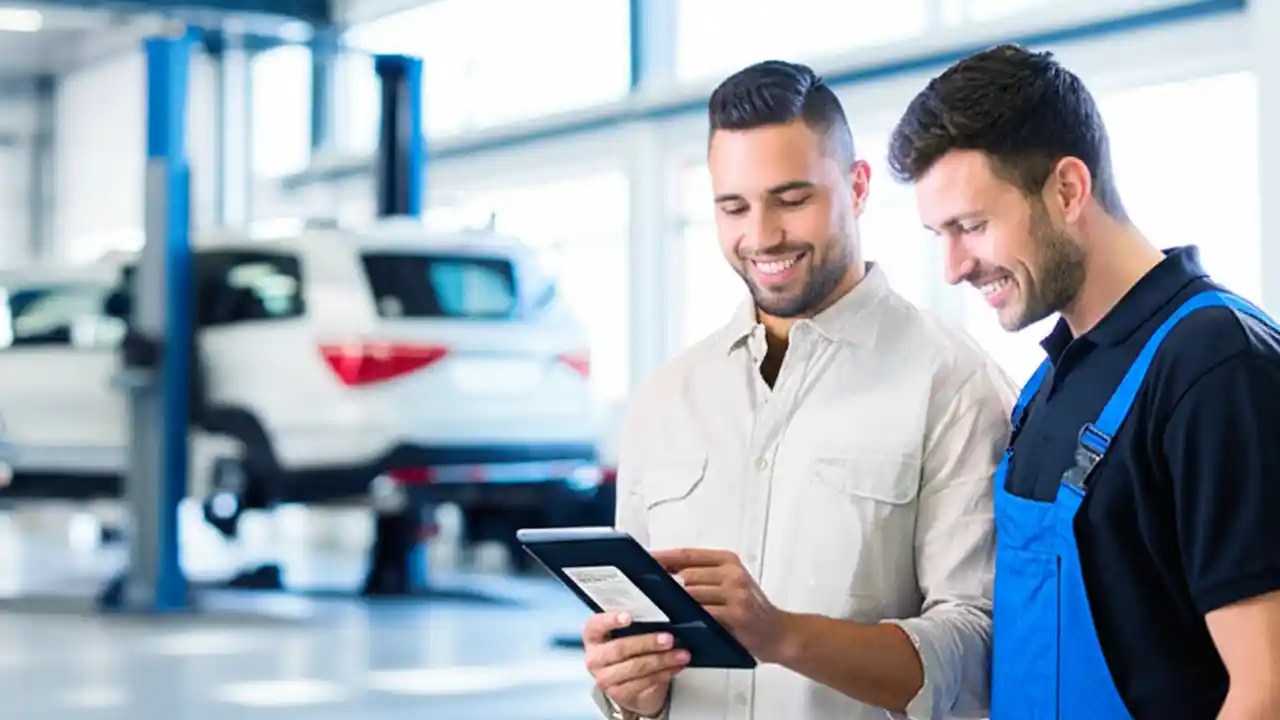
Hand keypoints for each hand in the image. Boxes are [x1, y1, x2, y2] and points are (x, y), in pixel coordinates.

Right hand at [583, 611, 690, 716]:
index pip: (596, 625)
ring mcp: (605, 678)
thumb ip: (636, 624)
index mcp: (593, 636)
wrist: (624, 682)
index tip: (628, 617)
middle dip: (647, 643)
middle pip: (620, 648)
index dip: (611, 620)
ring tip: (680, 654)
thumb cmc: (627, 650)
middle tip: (668, 639)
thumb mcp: (626, 634)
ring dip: (662, 660)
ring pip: (636, 667)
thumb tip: (660, 617)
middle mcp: (594, 658)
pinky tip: (675, 667)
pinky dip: (664, 673)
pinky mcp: (619, 694)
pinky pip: (644, 682)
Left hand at [652, 548, 791, 662]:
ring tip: (674, 613)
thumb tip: (665, 571)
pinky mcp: (737, 612)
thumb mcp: (729, 583)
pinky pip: (704, 613)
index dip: (663, 557)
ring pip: (693, 593)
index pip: (687, 554)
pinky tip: (687, 623)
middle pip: (686, 575)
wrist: (778, 632)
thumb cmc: (750, 608)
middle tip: (656, 596)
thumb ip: (701, 575)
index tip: (644, 560)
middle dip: (671, 588)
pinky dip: (693, 619)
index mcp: (728, 560)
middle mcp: (732, 572)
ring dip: (681, 606)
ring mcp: (736, 592)